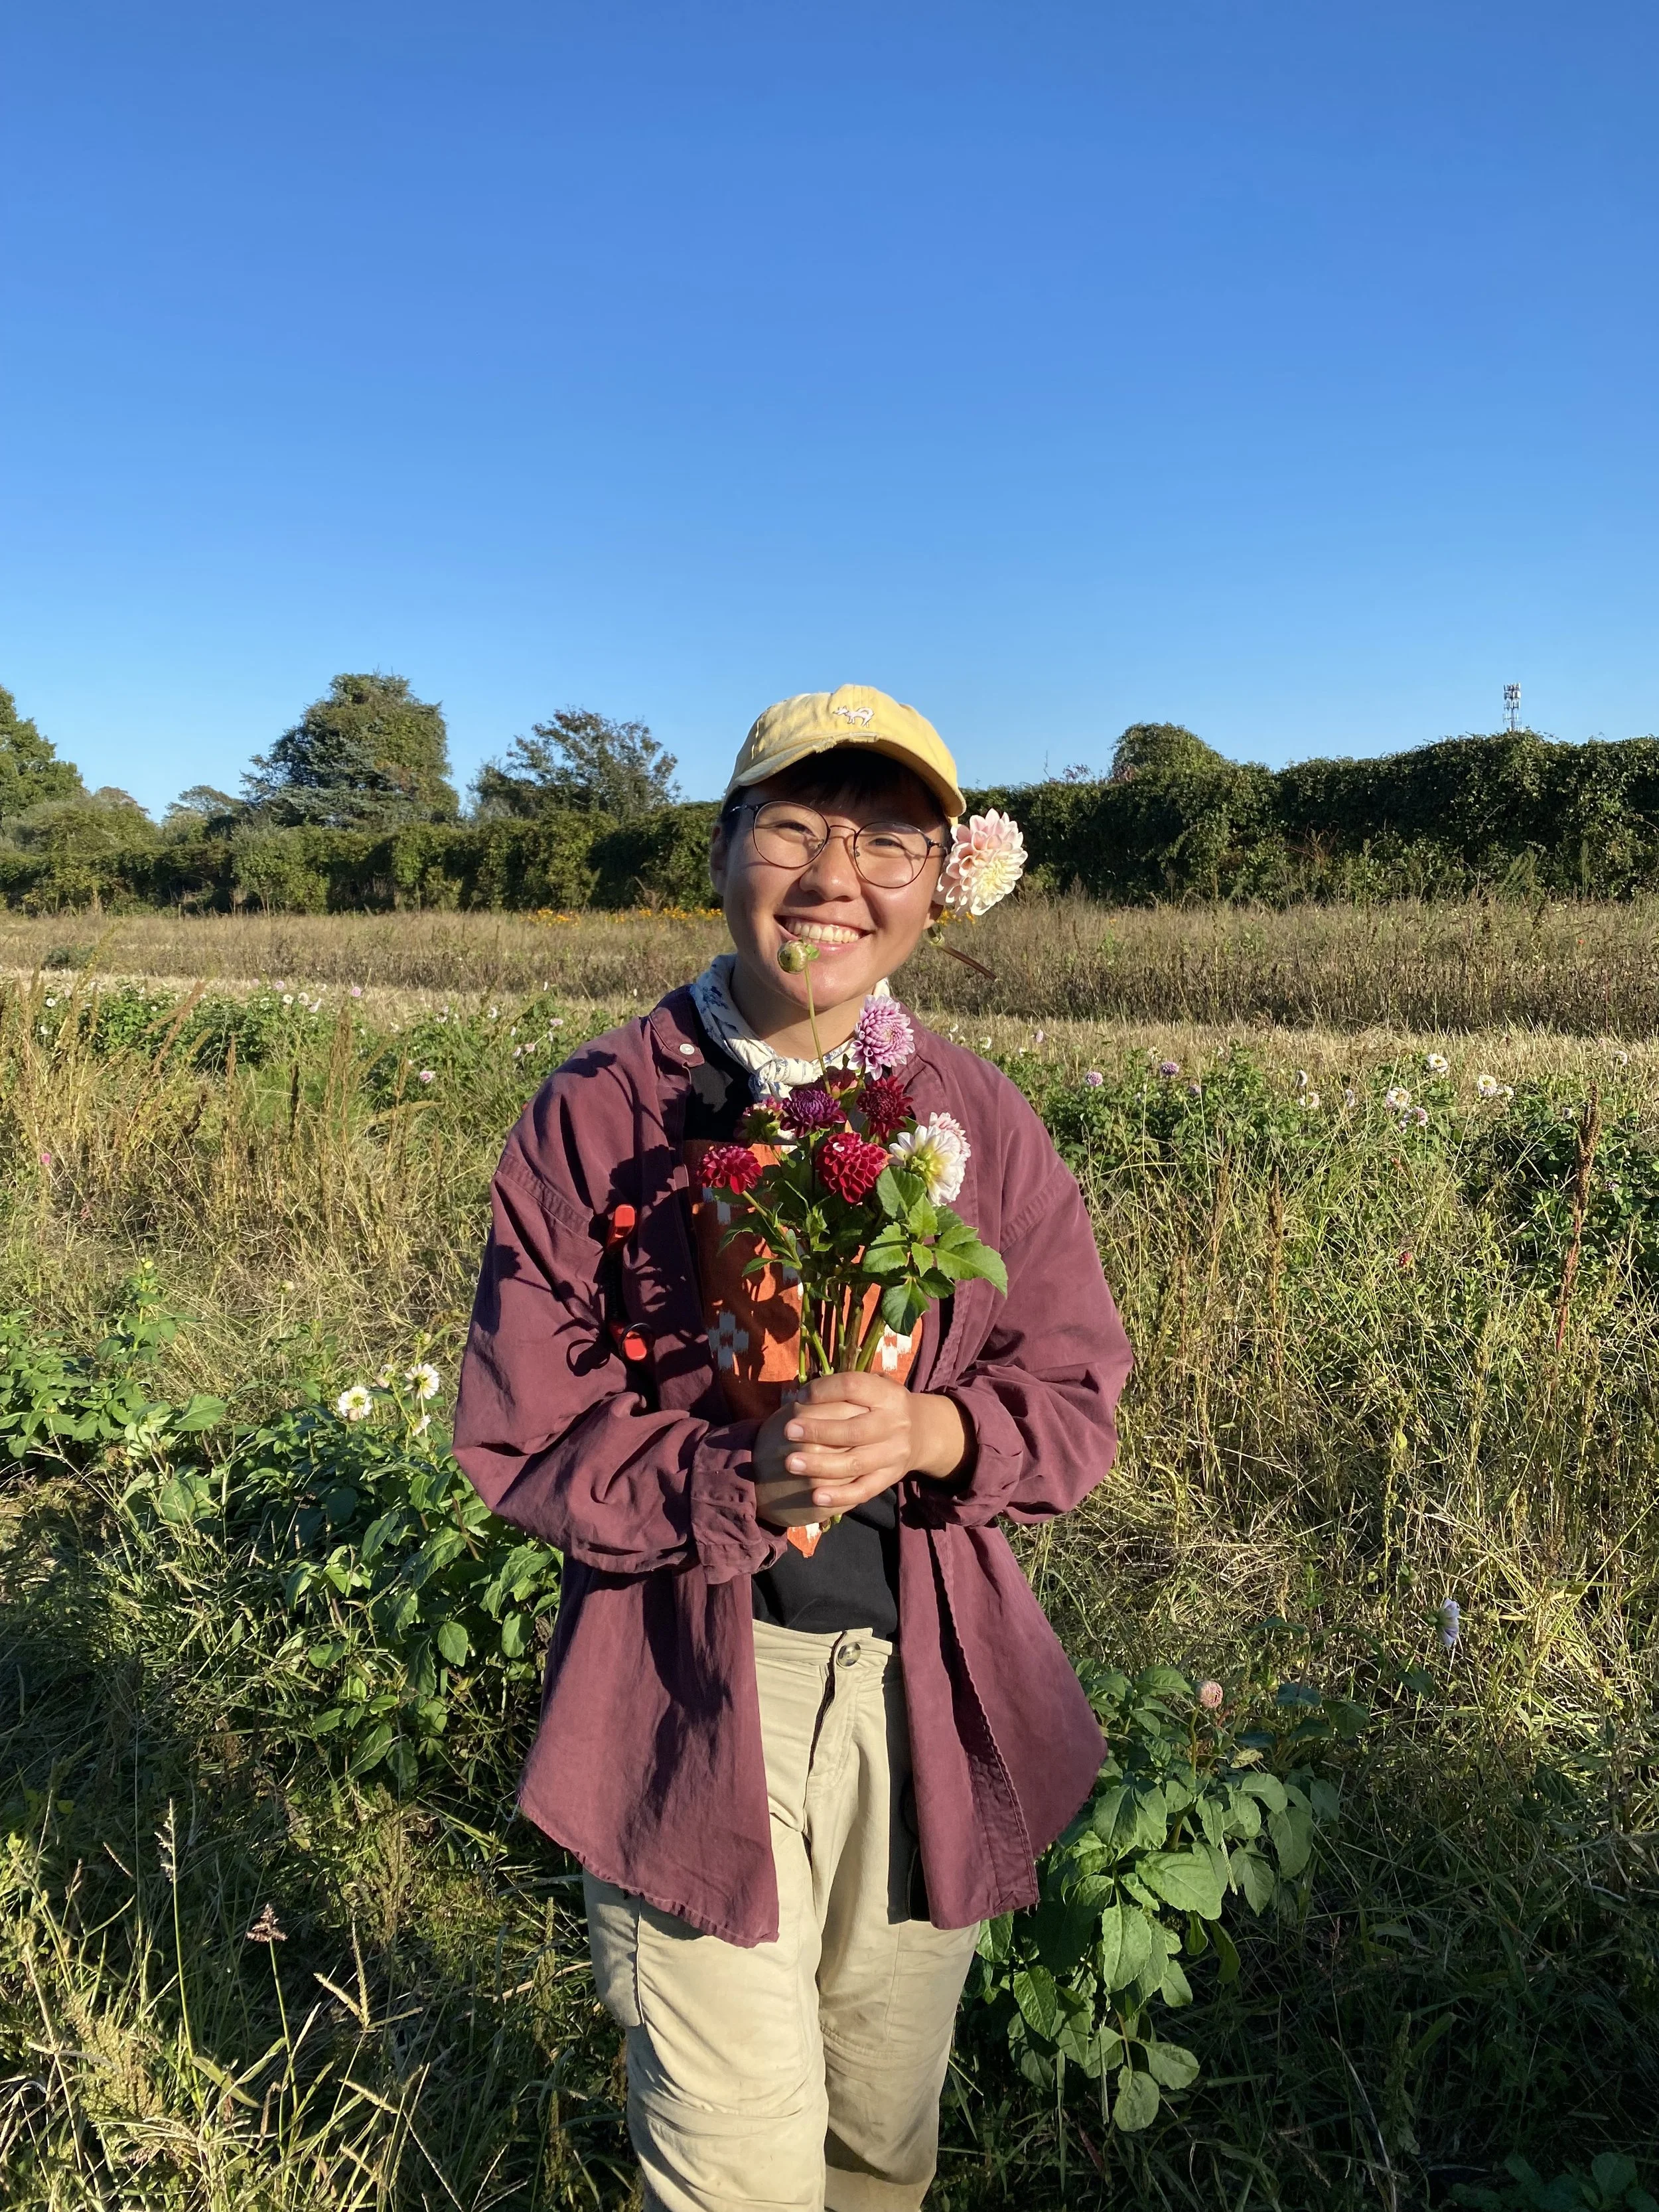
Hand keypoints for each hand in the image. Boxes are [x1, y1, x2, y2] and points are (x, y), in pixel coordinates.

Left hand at [756, 1372, 971, 1523]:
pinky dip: (840, 1496)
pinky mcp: (889, 1478)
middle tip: (788, 1431)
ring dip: (821, 1465)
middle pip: (854, 1430)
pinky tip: (815, 1496)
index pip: (854, 1387)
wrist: (921, 1432)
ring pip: (855, 1463)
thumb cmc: (882, 1406)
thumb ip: (844, 1390)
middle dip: (819, 1431)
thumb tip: (800, 1393)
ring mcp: (893, 1454)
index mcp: (888, 1395)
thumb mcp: (874, 1387)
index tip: (801, 1396)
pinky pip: (863, 1490)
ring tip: (791, 1463)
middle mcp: (894, 1424)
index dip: (825, 1390)